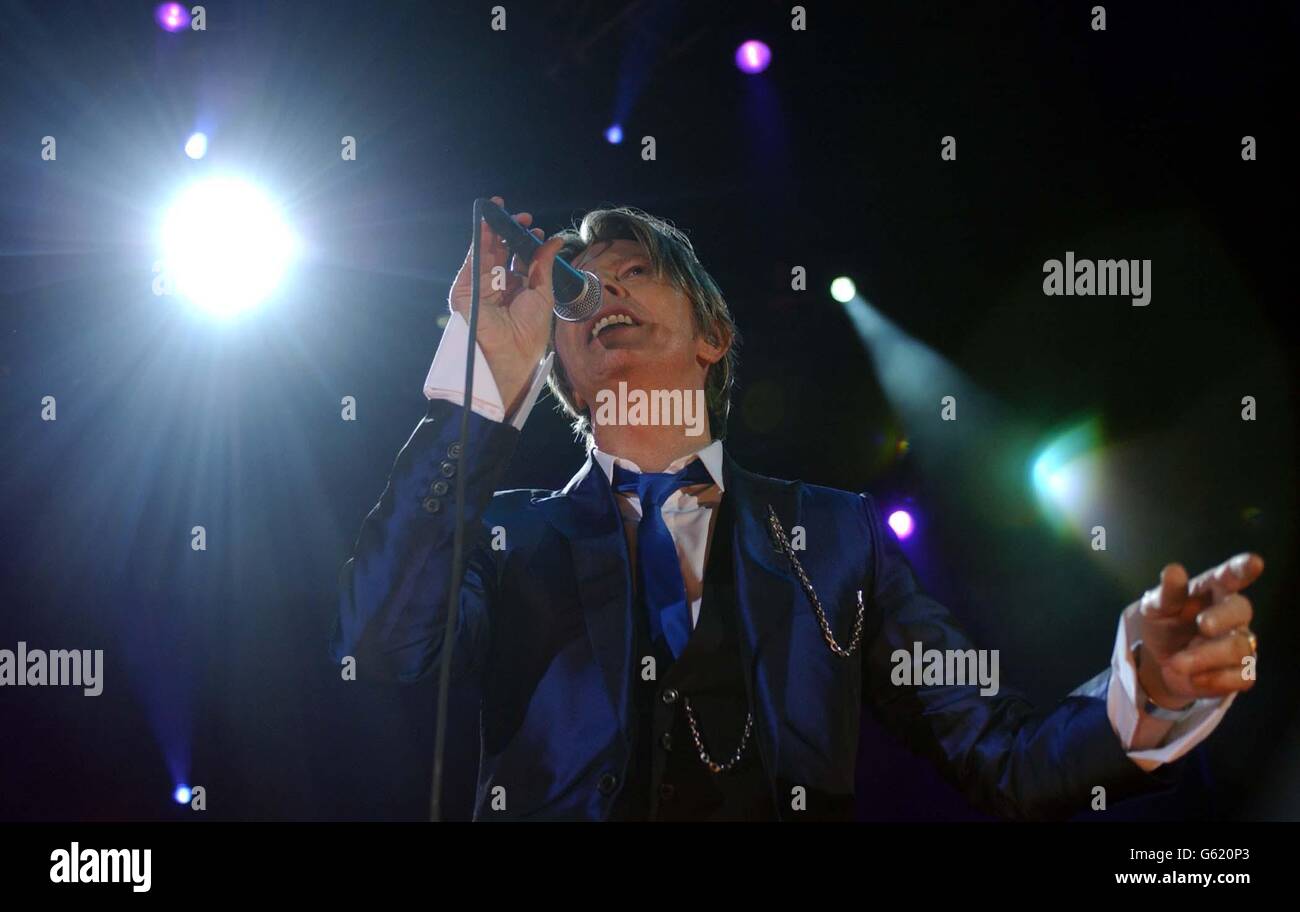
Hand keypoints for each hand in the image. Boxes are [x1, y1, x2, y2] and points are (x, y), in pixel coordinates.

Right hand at [448, 195, 564, 413]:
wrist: (508, 353)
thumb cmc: (528, 332)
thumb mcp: (541, 293)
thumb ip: (543, 265)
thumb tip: (554, 240)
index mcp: (518, 291)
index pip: (520, 261)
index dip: (528, 244)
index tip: (538, 231)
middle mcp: (498, 287)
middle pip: (503, 252)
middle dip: (511, 232)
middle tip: (522, 216)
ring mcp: (480, 286)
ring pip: (486, 252)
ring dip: (493, 230)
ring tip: (502, 209)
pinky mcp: (465, 287)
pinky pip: (471, 258)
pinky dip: (477, 239)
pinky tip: (485, 223)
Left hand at [1135, 553, 1262, 709]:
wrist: (1160, 662)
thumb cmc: (1164, 625)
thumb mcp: (1155, 609)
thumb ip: (1166, 593)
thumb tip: (1174, 571)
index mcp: (1211, 591)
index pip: (1229, 576)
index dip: (1242, 569)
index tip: (1254, 562)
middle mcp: (1231, 614)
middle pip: (1240, 609)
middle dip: (1222, 617)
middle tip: (1202, 626)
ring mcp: (1241, 643)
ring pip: (1238, 647)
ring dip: (1204, 656)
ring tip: (1175, 663)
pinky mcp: (1242, 672)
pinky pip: (1241, 677)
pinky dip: (1213, 679)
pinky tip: (1193, 678)